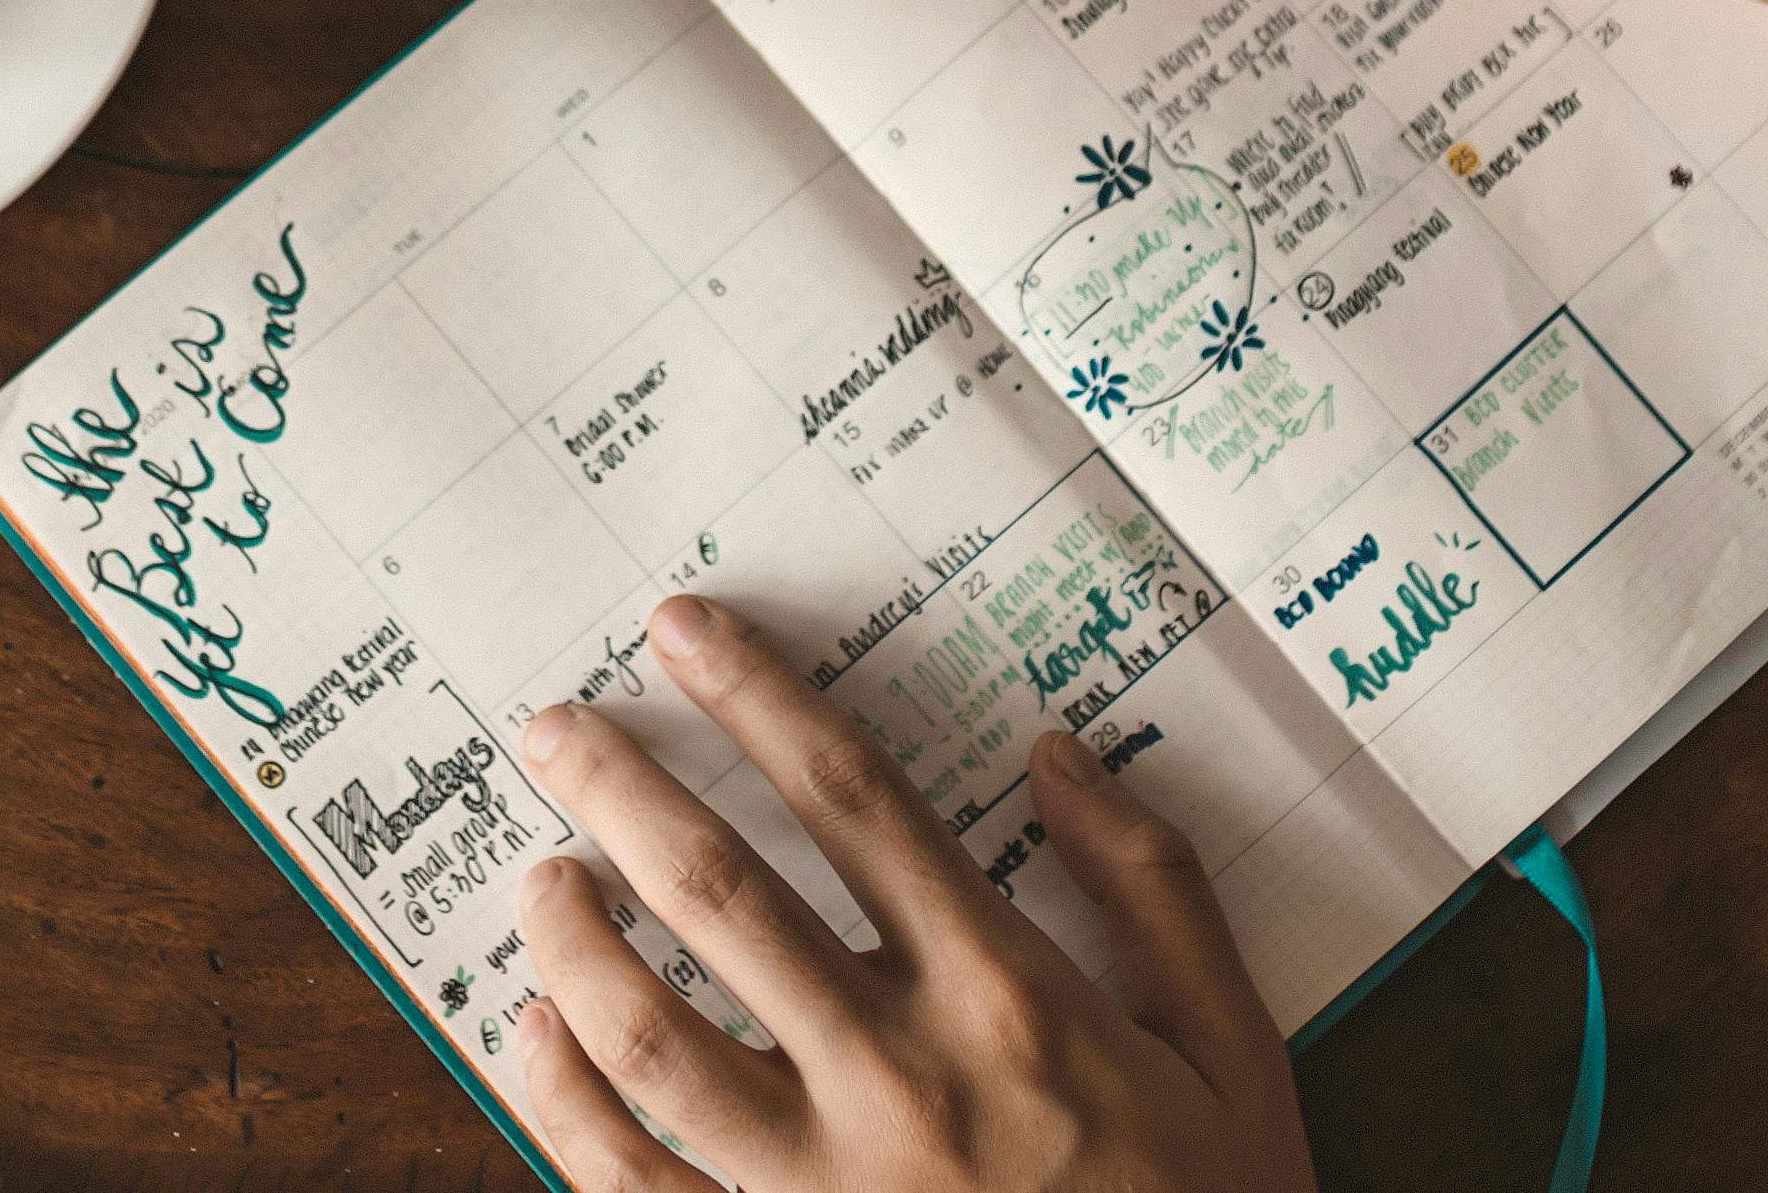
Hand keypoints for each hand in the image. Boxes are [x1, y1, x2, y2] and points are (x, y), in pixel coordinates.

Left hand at [512, 596, 1314, 1192]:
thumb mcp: (1232, 1049)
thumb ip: (1154, 888)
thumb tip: (1060, 754)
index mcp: (1005, 993)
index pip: (854, 798)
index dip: (757, 696)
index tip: (685, 629)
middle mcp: (899, 1072)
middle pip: (720, 889)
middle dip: (620, 787)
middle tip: (555, 730)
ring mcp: (827, 1182)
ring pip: (648, 1030)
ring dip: (571, 938)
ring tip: (542, 877)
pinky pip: (632, 1180)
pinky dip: (562, 1100)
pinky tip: (535, 1037)